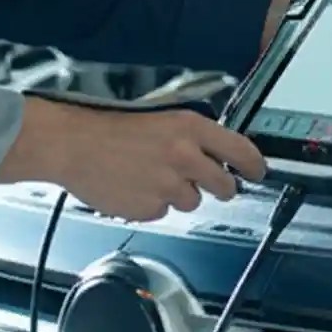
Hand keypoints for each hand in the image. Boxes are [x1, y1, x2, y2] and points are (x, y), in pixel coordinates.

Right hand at [0, 97, 266, 220]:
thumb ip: (192, 136)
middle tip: (206, 182)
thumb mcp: (160, 118)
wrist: (72, 145)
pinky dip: (153, 204)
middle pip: (225, 185)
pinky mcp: (150, 207)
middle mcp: (184, 156)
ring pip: (193, 201)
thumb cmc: (110, 129)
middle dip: (220, 187)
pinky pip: (164, 212)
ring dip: (179, 194)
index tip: (258, 172)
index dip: (254, 165)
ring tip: (151, 177)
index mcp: (189, 128)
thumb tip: (218, 154)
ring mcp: (168, 185)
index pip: (240, 150)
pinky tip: (135, 187)